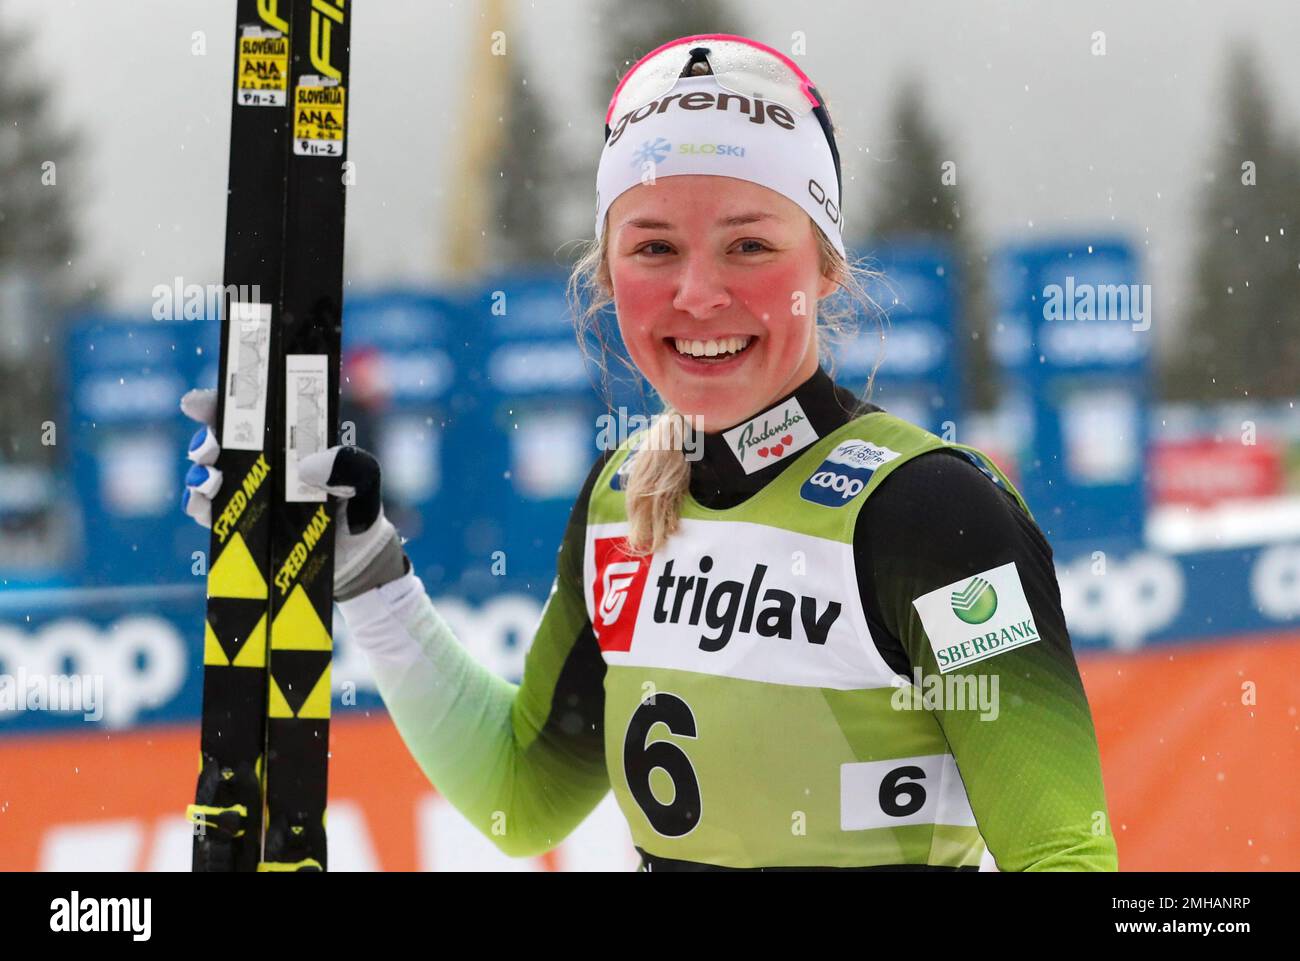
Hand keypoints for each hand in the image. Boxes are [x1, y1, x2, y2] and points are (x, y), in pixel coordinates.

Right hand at [180, 387, 408, 598]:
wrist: (354, 555)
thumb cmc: (357, 505)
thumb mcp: (364, 477)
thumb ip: (348, 464)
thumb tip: (307, 467)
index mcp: (285, 439)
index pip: (246, 413)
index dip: (218, 404)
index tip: (197, 405)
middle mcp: (259, 462)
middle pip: (216, 442)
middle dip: (204, 441)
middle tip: (209, 449)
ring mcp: (246, 493)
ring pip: (205, 476)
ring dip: (199, 475)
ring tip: (211, 481)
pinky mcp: (239, 525)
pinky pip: (208, 513)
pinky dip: (200, 508)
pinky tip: (206, 508)